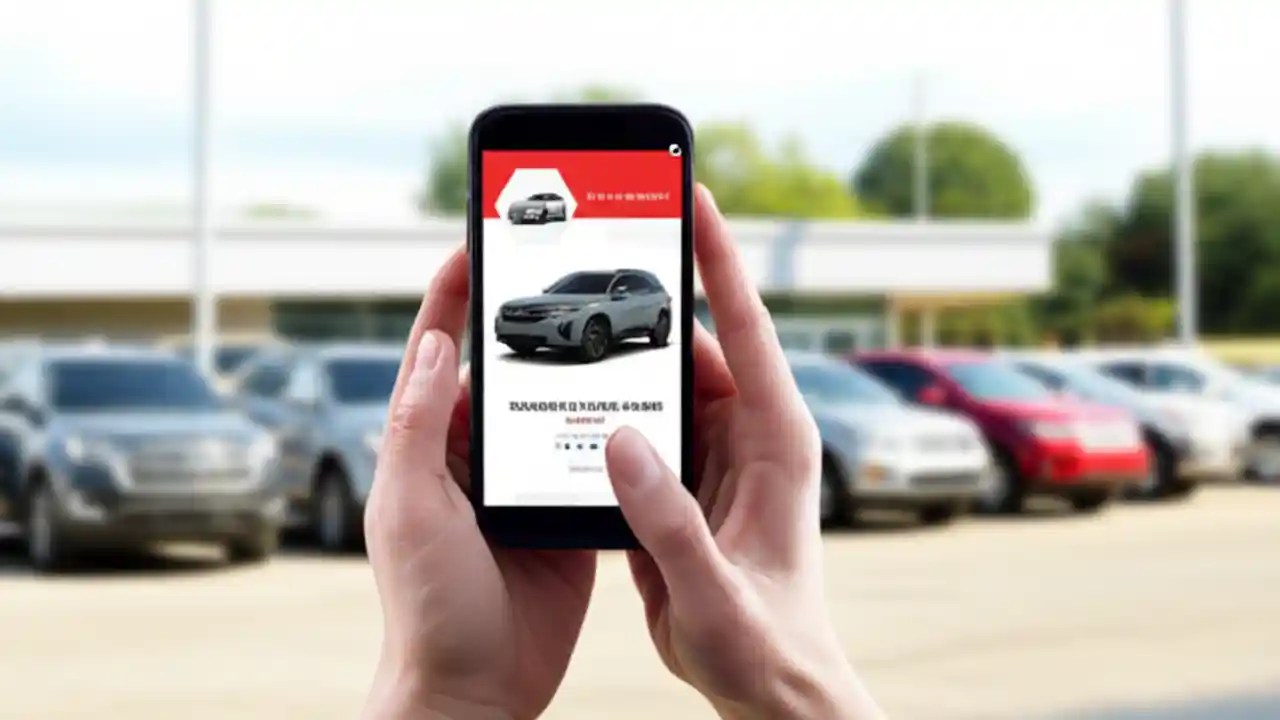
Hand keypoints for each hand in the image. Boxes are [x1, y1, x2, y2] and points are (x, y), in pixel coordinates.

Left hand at [362, 249, 595, 719]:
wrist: (478, 688)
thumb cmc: (428, 606)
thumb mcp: (409, 507)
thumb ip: (417, 427)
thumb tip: (438, 344)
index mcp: (430, 445)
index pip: (437, 354)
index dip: (452, 296)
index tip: (475, 242)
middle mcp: (475, 456)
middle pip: (502, 370)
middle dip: (523, 317)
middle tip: (556, 265)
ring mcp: (524, 482)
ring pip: (553, 406)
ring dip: (576, 368)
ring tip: (608, 318)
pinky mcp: (567, 511)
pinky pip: (589, 454)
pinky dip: (610, 425)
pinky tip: (640, 398)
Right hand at [604, 186, 882, 719]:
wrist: (769, 688)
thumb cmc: (763, 646)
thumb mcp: (714, 592)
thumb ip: (667, 522)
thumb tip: (619, 440)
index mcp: (776, 441)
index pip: (748, 329)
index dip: (720, 259)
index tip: (695, 195)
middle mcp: (747, 435)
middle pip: (692, 344)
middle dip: (650, 296)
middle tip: (603, 240)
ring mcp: (714, 455)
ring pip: (660, 384)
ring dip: (621, 359)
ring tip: (570, 319)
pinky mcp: (684, 481)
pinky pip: (643, 425)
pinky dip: (609, 409)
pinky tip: (569, 401)